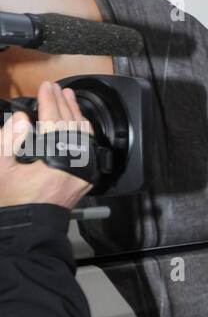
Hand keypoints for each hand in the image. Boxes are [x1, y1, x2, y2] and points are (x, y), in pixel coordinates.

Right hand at [0, 80, 92, 210]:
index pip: (55, 123)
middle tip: (55, 88)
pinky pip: (89, 149)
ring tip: (68, 97)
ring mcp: (83, 175)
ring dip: (75, 114)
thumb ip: (8, 141)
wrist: (30, 228)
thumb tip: (21, 119)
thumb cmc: (15, 203)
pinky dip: (84, 132)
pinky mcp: (85, 180)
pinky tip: (80, 121)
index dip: (49, 102)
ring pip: (84, 136)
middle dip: (63, 104)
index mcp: (54, 164)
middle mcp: (74, 168)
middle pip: (72, 126)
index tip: (45, 88)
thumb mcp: (1, 170)